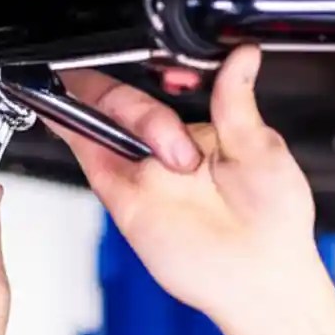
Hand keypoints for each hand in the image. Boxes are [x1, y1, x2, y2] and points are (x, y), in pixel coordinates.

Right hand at [54, 46, 326, 321]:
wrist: (264, 278)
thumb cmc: (274, 224)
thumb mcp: (261, 148)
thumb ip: (236, 100)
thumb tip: (243, 55)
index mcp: (202, 133)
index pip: (163, 89)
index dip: (154, 73)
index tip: (163, 66)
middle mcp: (167, 151)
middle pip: (126, 103)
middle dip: (138, 110)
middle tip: (178, 151)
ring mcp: (144, 175)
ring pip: (103, 122)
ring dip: (94, 101)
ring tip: (89, 94)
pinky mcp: (126, 200)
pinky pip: (90, 156)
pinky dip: (71, 127)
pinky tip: (59, 106)